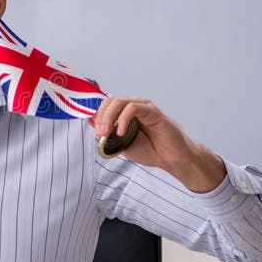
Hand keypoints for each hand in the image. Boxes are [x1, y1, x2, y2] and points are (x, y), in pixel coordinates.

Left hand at [90, 97, 225, 192]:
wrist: (171, 159)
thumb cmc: (150, 150)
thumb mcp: (121, 144)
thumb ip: (108, 133)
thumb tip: (90, 121)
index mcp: (125, 113)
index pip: (105, 106)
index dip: (96, 116)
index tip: (94, 131)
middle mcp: (134, 107)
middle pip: (110, 101)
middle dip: (101, 117)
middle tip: (99, 133)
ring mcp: (143, 107)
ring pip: (119, 102)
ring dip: (109, 117)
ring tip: (106, 133)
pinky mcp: (152, 111)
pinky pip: (133, 108)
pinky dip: (123, 119)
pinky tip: (121, 132)